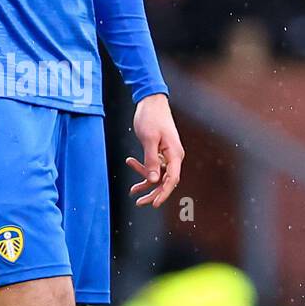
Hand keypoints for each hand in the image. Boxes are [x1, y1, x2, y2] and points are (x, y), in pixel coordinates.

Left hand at [126, 93, 184, 207]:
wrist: (151, 101)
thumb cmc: (151, 117)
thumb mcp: (148, 139)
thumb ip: (151, 160)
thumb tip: (153, 180)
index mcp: (175, 154)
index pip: (172, 179)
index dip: (164, 193)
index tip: (154, 203)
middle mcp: (174, 156)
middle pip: (166, 181)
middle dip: (152, 192)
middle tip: (139, 203)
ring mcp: (167, 154)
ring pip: (158, 175)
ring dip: (145, 182)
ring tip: (132, 190)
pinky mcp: (160, 151)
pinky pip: (154, 165)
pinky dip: (142, 168)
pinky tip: (130, 162)